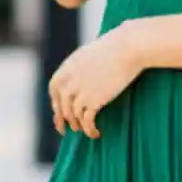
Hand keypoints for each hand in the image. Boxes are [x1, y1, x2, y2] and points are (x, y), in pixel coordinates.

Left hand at [49, 23, 146, 138]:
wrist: (127, 48)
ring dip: (78, 126)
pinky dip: (89, 130)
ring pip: (73, 116)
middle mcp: (68, 82)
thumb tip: (78, 80)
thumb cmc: (114, 48)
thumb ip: (78, 68)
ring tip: (86, 130)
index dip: (56, 103)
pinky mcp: (93, 101)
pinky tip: (96, 133)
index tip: (60, 112)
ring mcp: (80, 92)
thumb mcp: (88, 55)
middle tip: (66, 130)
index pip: (54, 90)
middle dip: (63, 120)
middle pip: (61, 106)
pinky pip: (87, 121)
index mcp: (66, 69)